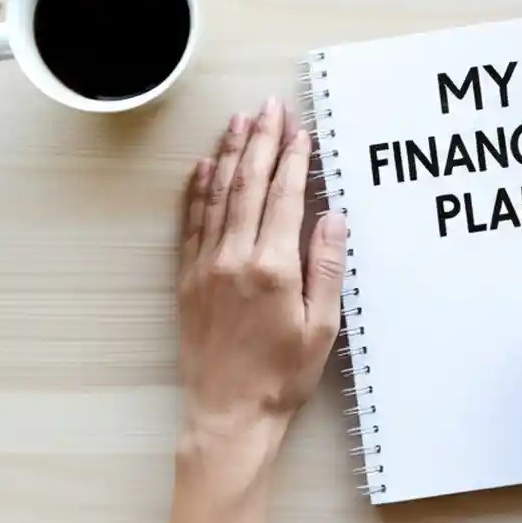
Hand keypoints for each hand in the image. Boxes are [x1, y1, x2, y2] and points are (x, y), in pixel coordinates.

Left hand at [178, 99, 346, 461]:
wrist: (228, 414)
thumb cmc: (282, 376)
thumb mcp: (322, 327)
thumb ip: (327, 267)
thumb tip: (333, 218)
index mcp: (273, 268)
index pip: (284, 197)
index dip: (293, 160)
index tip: (301, 131)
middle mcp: (234, 258)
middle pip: (248, 185)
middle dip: (261, 142)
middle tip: (269, 109)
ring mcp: (206, 267)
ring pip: (217, 196)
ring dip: (228, 155)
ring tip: (238, 122)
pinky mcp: (188, 280)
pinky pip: (192, 223)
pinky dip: (198, 190)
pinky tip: (203, 168)